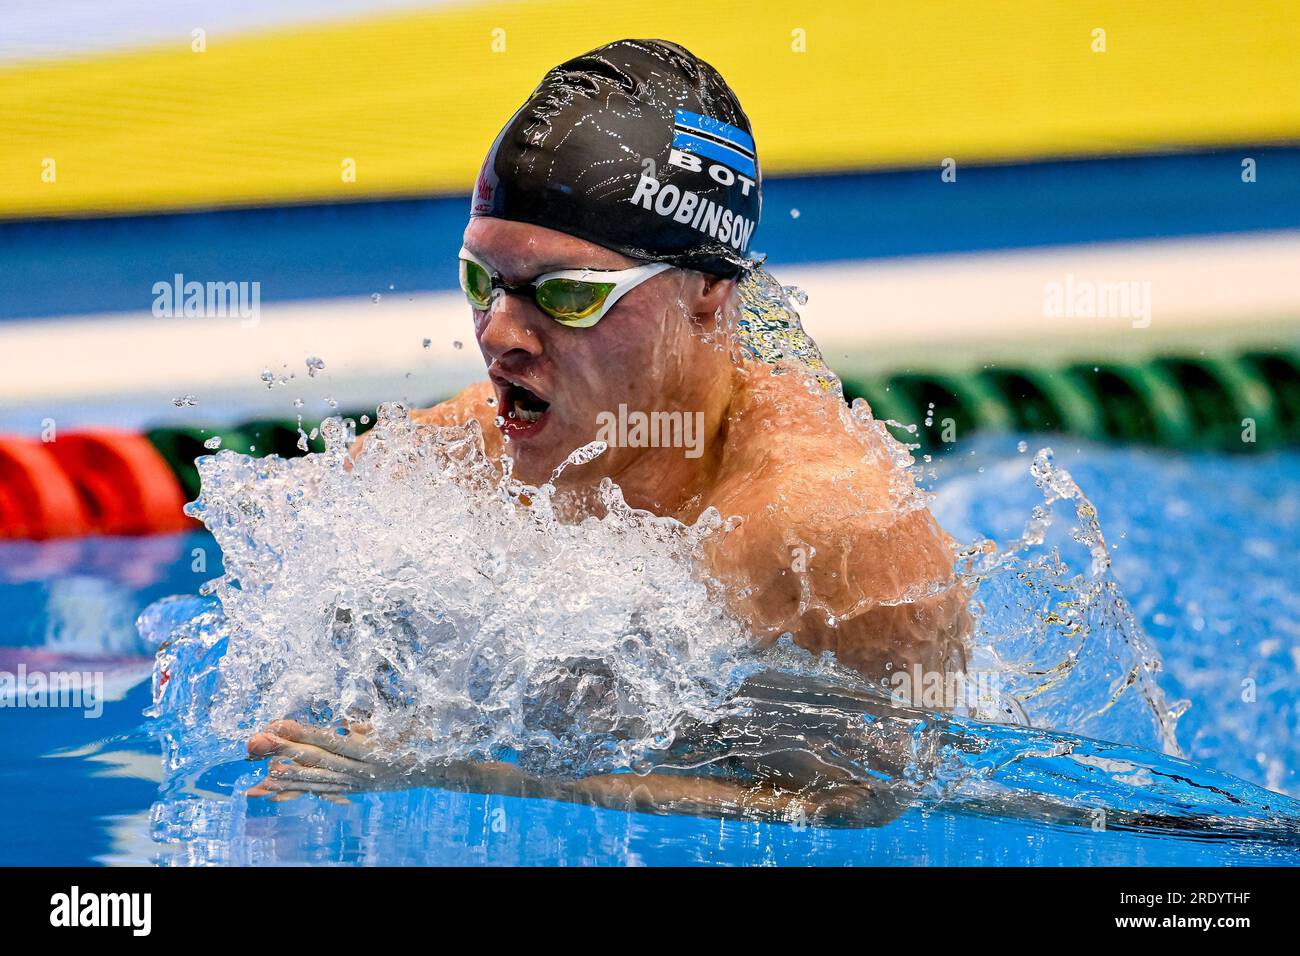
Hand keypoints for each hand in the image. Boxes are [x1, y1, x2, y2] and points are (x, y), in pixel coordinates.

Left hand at [246, 719, 412, 801]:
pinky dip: (298, 788)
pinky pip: (320, 790)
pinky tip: (279, 785)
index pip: (331, 741)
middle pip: (317, 759)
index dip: (304, 733)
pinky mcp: (349, 789)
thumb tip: (347, 727)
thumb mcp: (396, 729)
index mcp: (370, 752)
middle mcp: (359, 771)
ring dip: (286, 773)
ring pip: (315, 779)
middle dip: (284, 750)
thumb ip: (369, 729)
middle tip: (257, 741)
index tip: (279, 724)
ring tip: (260, 768)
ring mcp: (353, 783)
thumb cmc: (413, 739)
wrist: (428, 768)